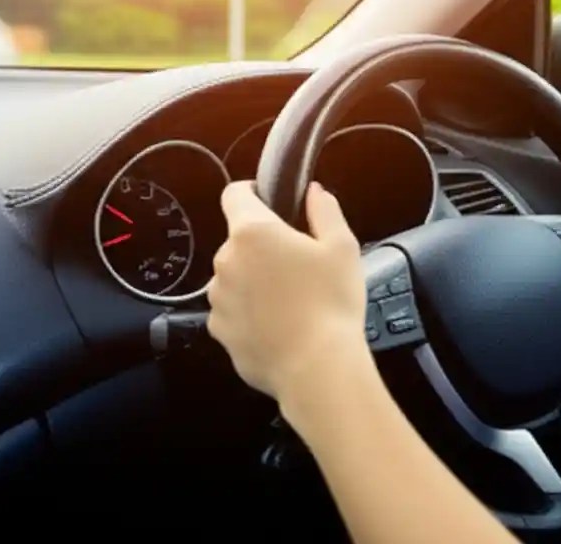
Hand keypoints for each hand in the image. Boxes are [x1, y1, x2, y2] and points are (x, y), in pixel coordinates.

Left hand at [208, 181, 367, 399]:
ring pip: (234, 277)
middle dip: (262, 247)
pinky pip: (233, 311)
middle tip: (298, 265)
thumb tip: (313, 192)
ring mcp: (218, 299)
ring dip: (254, 281)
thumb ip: (325, 211)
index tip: (269, 201)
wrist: (317, 368)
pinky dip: (250, 313)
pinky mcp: (219, 331)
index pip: (234, 194)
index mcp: (252, 232)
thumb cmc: (332, 303)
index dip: (250, 192)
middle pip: (239, 241)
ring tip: (290, 301)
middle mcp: (225, 261)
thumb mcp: (342, 248)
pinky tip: (279, 326)